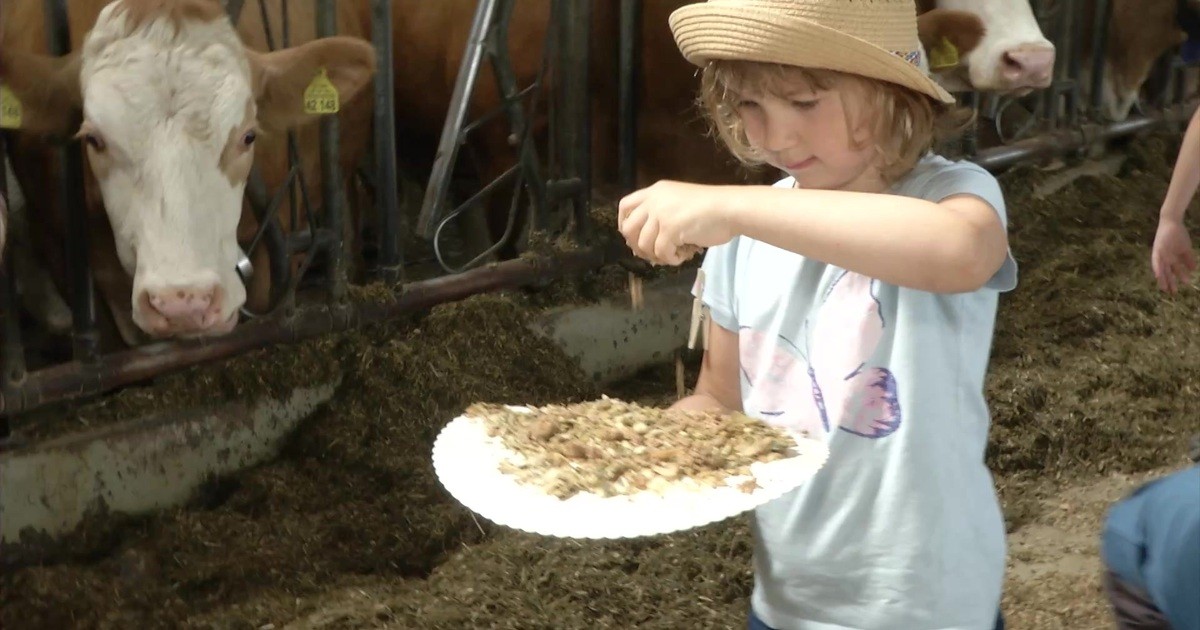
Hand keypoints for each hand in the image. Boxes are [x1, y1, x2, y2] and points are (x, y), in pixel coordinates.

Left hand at [617, 180, 736, 265]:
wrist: (730, 208)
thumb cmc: (711, 208)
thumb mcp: (678, 203)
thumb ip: (660, 216)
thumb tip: (643, 245)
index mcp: (655, 191)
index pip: (625, 206)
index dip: (625, 225)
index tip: (634, 238)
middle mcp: (654, 200)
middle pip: (628, 228)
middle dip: (637, 245)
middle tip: (653, 254)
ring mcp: (661, 214)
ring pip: (643, 244)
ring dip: (657, 255)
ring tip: (674, 255)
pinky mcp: (670, 229)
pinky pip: (661, 252)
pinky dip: (671, 259)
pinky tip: (684, 256)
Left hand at [1151, 218, 1196, 292]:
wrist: (1173, 222)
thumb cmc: (1178, 235)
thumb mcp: (1185, 249)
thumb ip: (1188, 259)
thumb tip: (1193, 269)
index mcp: (1170, 258)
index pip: (1172, 272)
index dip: (1174, 280)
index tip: (1176, 290)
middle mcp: (1163, 258)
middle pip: (1166, 272)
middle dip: (1169, 282)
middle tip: (1172, 292)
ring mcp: (1160, 254)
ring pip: (1160, 269)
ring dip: (1162, 278)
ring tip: (1164, 288)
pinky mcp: (1157, 249)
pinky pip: (1156, 260)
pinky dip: (1157, 267)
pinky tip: (1158, 275)